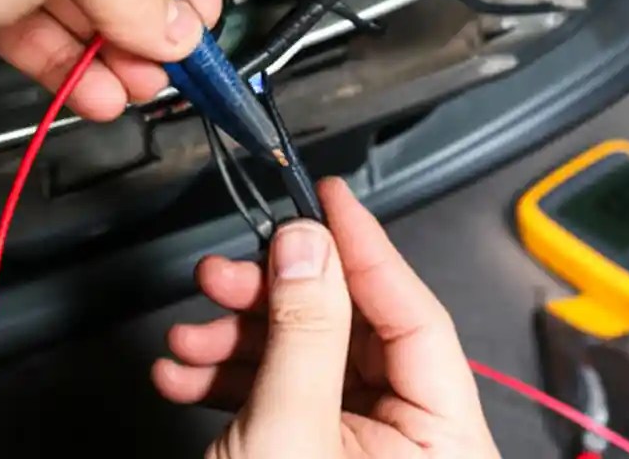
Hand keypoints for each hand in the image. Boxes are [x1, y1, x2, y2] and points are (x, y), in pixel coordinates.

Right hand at [153, 179, 500, 458]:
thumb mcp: (288, 432)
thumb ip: (303, 332)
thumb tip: (310, 245)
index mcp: (444, 444)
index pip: (416, 315)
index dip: (367, 247)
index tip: (328, 195)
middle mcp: (412, 446)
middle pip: (350, 333)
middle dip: (276, 300)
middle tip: (227, 274)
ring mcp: (359, 453)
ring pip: (305, 361)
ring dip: (237, 340)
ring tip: (188, 339)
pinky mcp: (312, 458)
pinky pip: (278, 397)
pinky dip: (228, 380)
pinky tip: (184, 376)